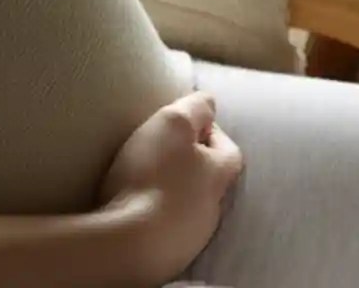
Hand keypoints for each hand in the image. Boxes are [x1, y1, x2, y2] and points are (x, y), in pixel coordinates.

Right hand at [100, 92, 243, 284]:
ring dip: (173, 193)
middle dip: (190, 164)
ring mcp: (193, 236)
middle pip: (209, 179)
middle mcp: (213, 208)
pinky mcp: (170, 257)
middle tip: (162, 151)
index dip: (210, 133)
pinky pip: (168, 230)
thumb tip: (209, 102)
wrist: (130, 244)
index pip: (229, 148)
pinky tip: (136, 210)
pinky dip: (156, 216)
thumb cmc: (153, 177)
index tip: (188, 125)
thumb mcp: (173, 124)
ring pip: (189, 206)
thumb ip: (194, 108)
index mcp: (219, 174)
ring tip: (143, 180)